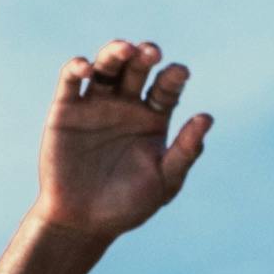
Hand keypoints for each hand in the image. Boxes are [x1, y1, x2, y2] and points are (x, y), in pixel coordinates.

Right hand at [38, 39, 207, 244]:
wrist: (82, 223)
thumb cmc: (128, 206)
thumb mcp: (165, 182)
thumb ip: (186, 151)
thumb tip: (207, 117)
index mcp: (154, 118)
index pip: (167, 87)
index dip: (173, 76)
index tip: (179, 73)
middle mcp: (126, 106)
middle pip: (137, 68)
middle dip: (145, 55)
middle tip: (152, 53)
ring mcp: (96, 105)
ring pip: (106, 65)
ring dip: (116, 51)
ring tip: (126, 50)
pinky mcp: (65, 109)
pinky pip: (70, 80)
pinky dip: (76, 67)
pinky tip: (86, 69)